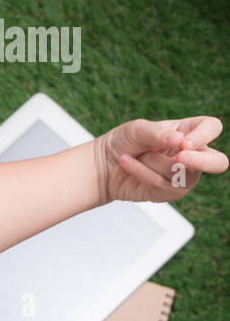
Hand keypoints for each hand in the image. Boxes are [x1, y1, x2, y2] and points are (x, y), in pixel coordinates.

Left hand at [93, 116, 225, 203]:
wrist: (101, 165)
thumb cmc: (122, 142)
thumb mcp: (136, 130)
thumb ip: (157, 133)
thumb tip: (179, 140)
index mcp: (188, 132)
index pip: (212, 127)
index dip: (204, 135)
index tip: (183, 142)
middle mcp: (192, 154)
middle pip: (219, 162)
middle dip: (202, 161)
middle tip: (180, 157)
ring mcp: (184, 175)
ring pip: (183, 174)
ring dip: (154, 163)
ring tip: (137, 155)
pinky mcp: (170, 192)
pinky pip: (163, 185)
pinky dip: (142, 172)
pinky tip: (126, 163)